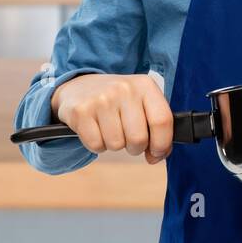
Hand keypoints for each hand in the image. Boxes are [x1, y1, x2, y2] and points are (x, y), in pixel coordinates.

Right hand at [50, 73, 174, 163]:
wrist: (79, 87)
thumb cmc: (118, 101)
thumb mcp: (141, 103)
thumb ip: (156, 128)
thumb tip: (156, 157)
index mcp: (145, 85)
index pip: (162, 120)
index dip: (162, 144)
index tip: (157, 152)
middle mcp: (124, 89)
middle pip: (138, 138)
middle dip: (135, 148)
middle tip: (128, 137)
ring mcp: (102, 99)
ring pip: (117, 145)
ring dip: (115, 145)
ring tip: (110, 129)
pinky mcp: (81, 111)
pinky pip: (96, 145)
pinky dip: (97, 145)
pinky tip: (96, 129)